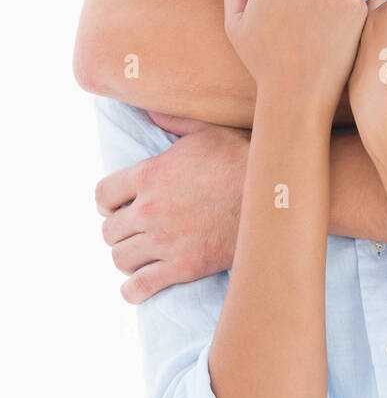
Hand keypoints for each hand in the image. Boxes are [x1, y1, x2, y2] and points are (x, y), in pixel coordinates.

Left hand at [95, 122, 249, 301]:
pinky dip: (134, 289)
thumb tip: (150, 109)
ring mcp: (165, 241)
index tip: (116, 207)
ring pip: (120, 258)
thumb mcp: (206, 131)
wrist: (272, 196)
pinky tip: (139, 284)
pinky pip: (139, 286)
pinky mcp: (183, 267)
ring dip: (127, 257)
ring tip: (140, 255)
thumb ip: (173, 122)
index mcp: (150, 174)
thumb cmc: (243, 160)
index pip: (103, 195)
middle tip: (134, 231)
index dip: (106, 203)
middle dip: (119, 231)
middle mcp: (150, 209)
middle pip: (109, 230)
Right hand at [223, 0, 367, 114]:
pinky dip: (346, 14)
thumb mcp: (235, 24)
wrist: (297, 91)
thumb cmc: (263, 61)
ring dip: (328, 1)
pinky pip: (351, 0)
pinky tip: (334, 36)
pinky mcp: (355, 4)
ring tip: (318, 33)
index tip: (284, 21)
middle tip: (302, 30)